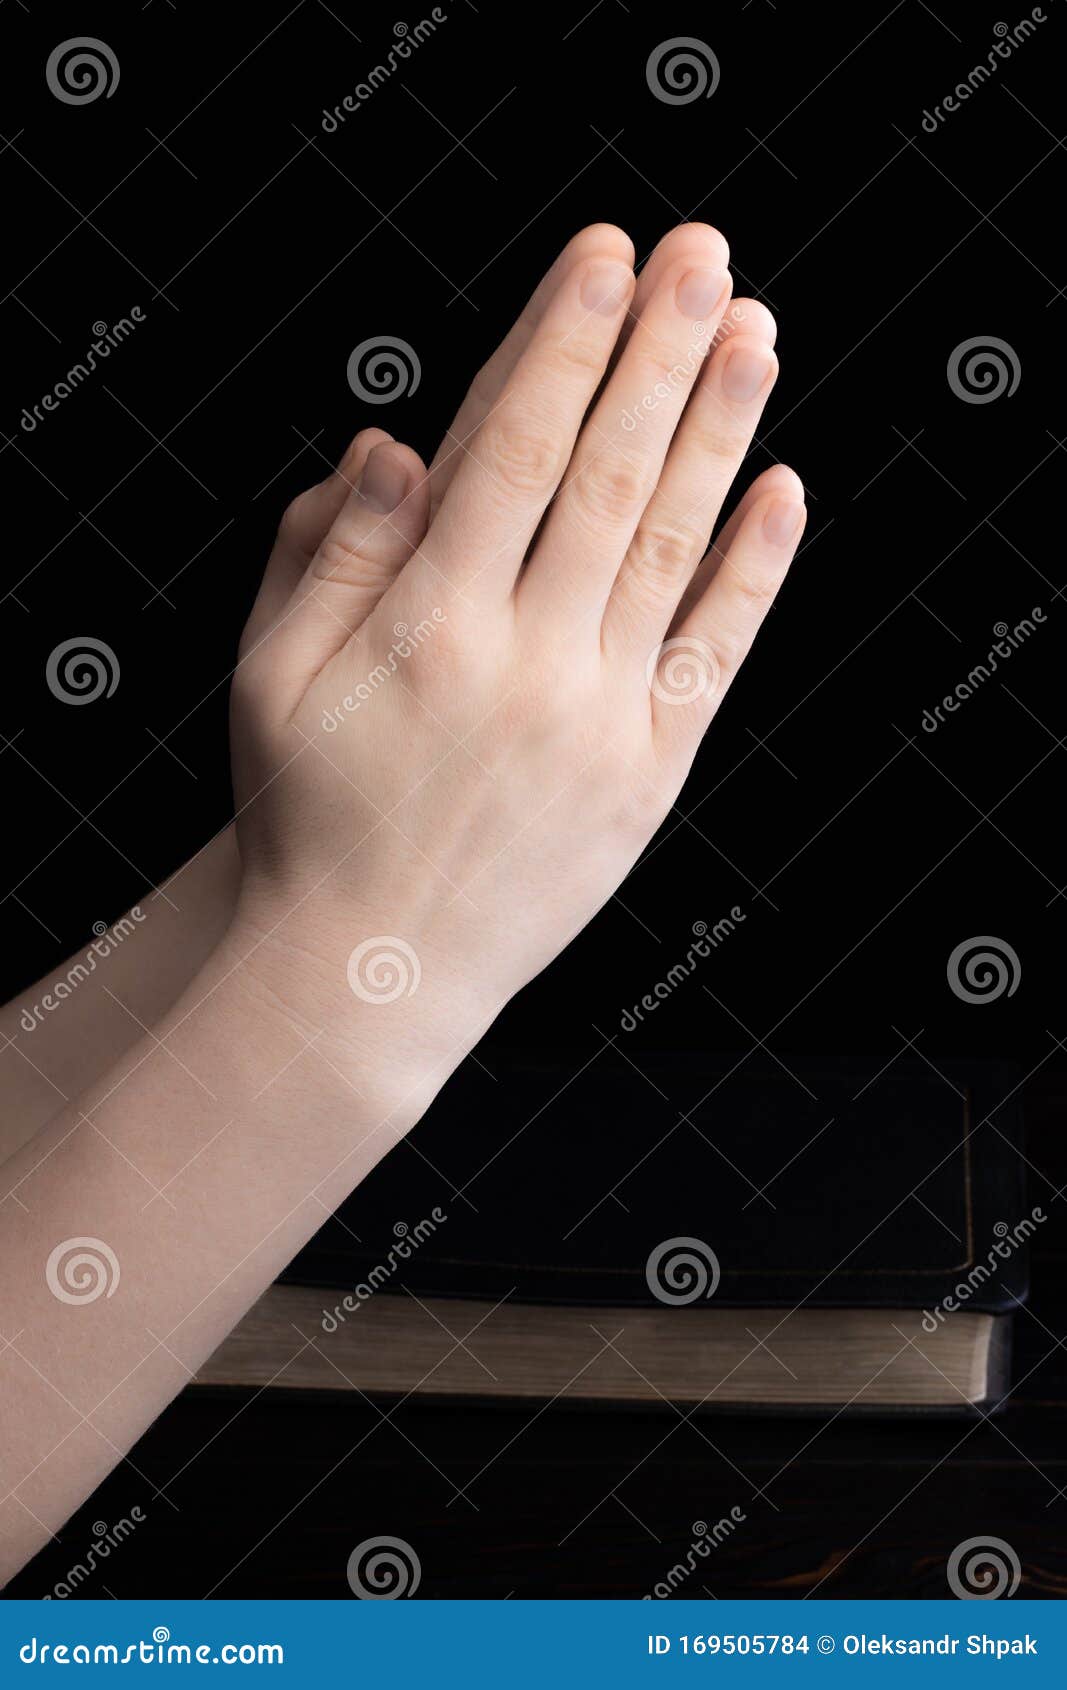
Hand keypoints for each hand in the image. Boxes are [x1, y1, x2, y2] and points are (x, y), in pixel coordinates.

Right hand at [229, 221, 804, 1101]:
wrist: (372, 970)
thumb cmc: (310, 812)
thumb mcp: (271, 674)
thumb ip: (329, 552)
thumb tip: (396, 444)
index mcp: (427, 623)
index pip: (511, 450)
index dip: (564, 344)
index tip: (606, 259)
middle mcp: (525, 660)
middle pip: (607, 476)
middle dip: (658, 353)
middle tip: (704, 255)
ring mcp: (598, 719)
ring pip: (671, 548)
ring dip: (718, 432)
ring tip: (755, 333)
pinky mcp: (648, 775)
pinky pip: (714, 655)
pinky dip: (754, 570)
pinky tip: (784, 487)